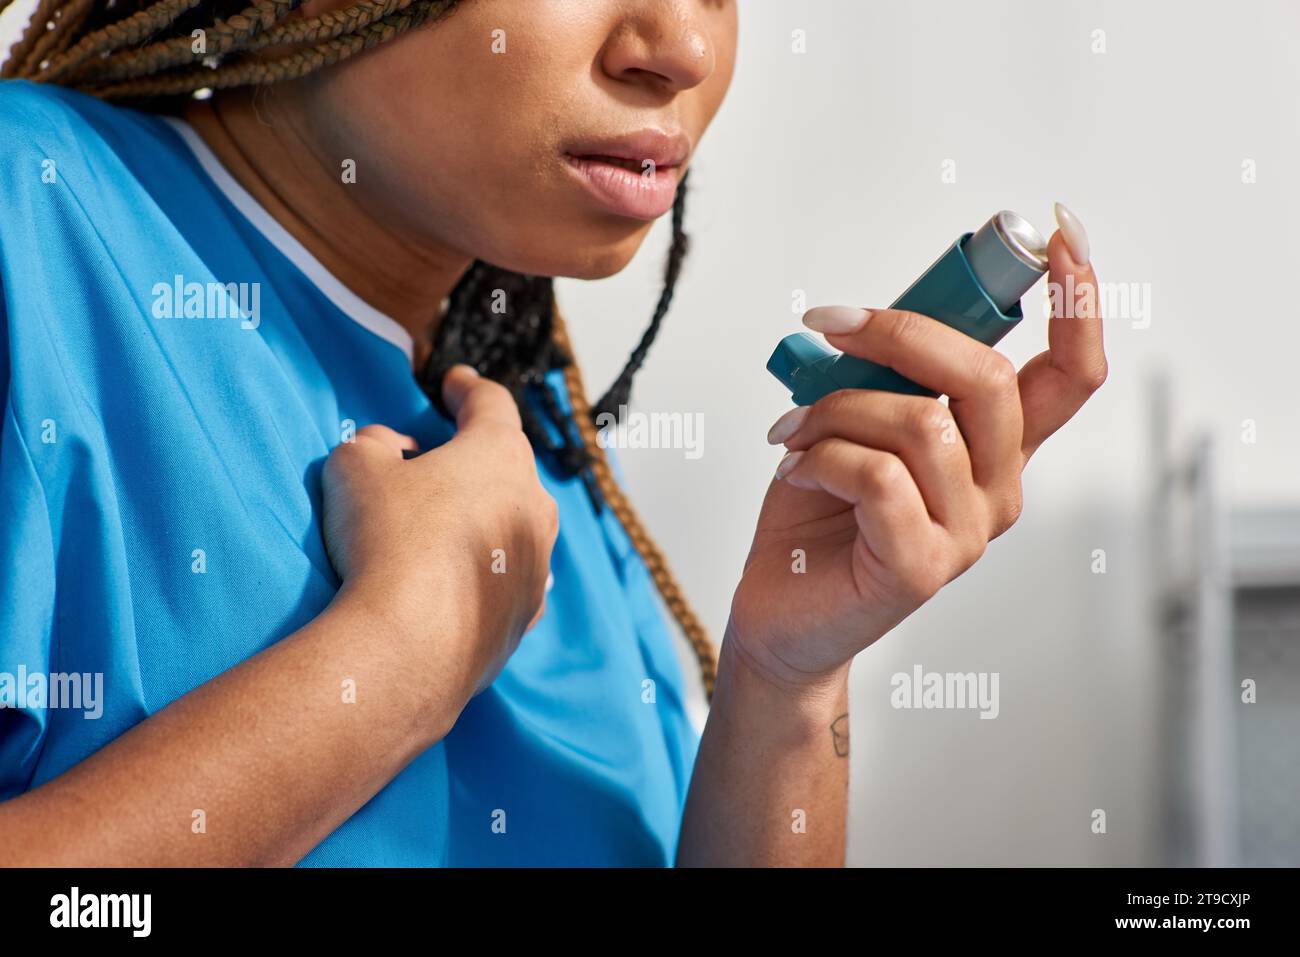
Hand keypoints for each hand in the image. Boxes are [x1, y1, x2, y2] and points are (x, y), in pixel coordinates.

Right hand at [321, 365, 558, 711]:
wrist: (409, 646)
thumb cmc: (385, 540)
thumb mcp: (355, 466)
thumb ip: (374, 441)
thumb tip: (394, 447)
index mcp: (500, 454)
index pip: (492, 404)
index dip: (468, 389)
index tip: (454, 383)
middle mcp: (534, 503)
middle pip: (508, 464)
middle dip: (476, 456)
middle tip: (440, 457)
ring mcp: (539, 561)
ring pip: (515, 521)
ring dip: (486, 513)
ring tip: (449, 520)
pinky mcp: (527, 612)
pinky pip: (509, 574)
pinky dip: (487, 566)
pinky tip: (464, 575)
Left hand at [728, 226, 1106, 688]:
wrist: (781, 611)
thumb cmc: (819, 515)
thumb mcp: (856, 422)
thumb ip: (889, 378)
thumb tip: (878, 320)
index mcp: (993, 448)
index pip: (1069, 374)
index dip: (1078, 302)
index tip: (1063, 232)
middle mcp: (996, 488)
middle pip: (989, 380)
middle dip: (902, 332)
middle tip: (830, 325)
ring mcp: (966, 534)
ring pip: (919, 423)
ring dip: (836, 408)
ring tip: (794, 430)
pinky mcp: (920, 568)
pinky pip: (876, 476)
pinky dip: (820, 457)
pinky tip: (797, 471)